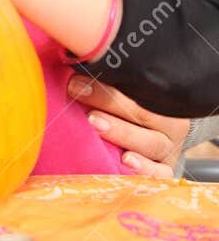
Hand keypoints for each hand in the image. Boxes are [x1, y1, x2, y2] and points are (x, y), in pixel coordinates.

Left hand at [68, 75, 186, 177]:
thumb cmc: (130, 110)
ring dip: (122, 134)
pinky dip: (144, 169)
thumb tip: (70, 66)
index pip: (137, 90)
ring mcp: (168, 150)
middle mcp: (169, 126)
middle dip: (109, 105)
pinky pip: (160, 174)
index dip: (106, 87)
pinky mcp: (164, 171)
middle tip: (82, 100)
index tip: (75, 81)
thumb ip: (104, 83)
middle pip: (143, 114)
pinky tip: (126, 162)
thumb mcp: (123, 94)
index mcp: (162, 101)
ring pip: (151, 143)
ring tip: (96, 126)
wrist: (155, 138)